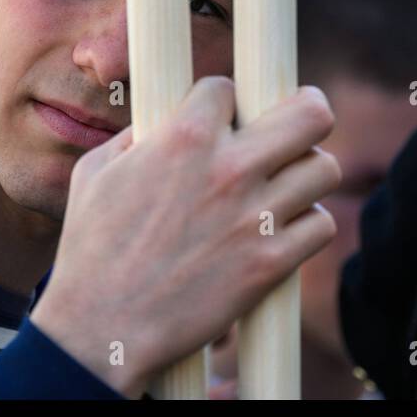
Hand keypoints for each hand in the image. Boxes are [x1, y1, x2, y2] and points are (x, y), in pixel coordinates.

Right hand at [31, 76, 339, 397]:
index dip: (223, 102)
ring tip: (289, 183)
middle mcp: (229, 168)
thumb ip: (136, 136)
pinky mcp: (271, 262)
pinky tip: (284, 228)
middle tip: (297, 125)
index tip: (220, 120)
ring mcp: (255, 216)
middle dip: (306, 111)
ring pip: (324, 168)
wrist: (103, 328)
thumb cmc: (91, 250)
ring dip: (308, 173)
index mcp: (184, 137)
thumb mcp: (96, 172)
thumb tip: (161, 123)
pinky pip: (321, 224)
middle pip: (311, 113)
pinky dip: (307, 225)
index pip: (229, 88)